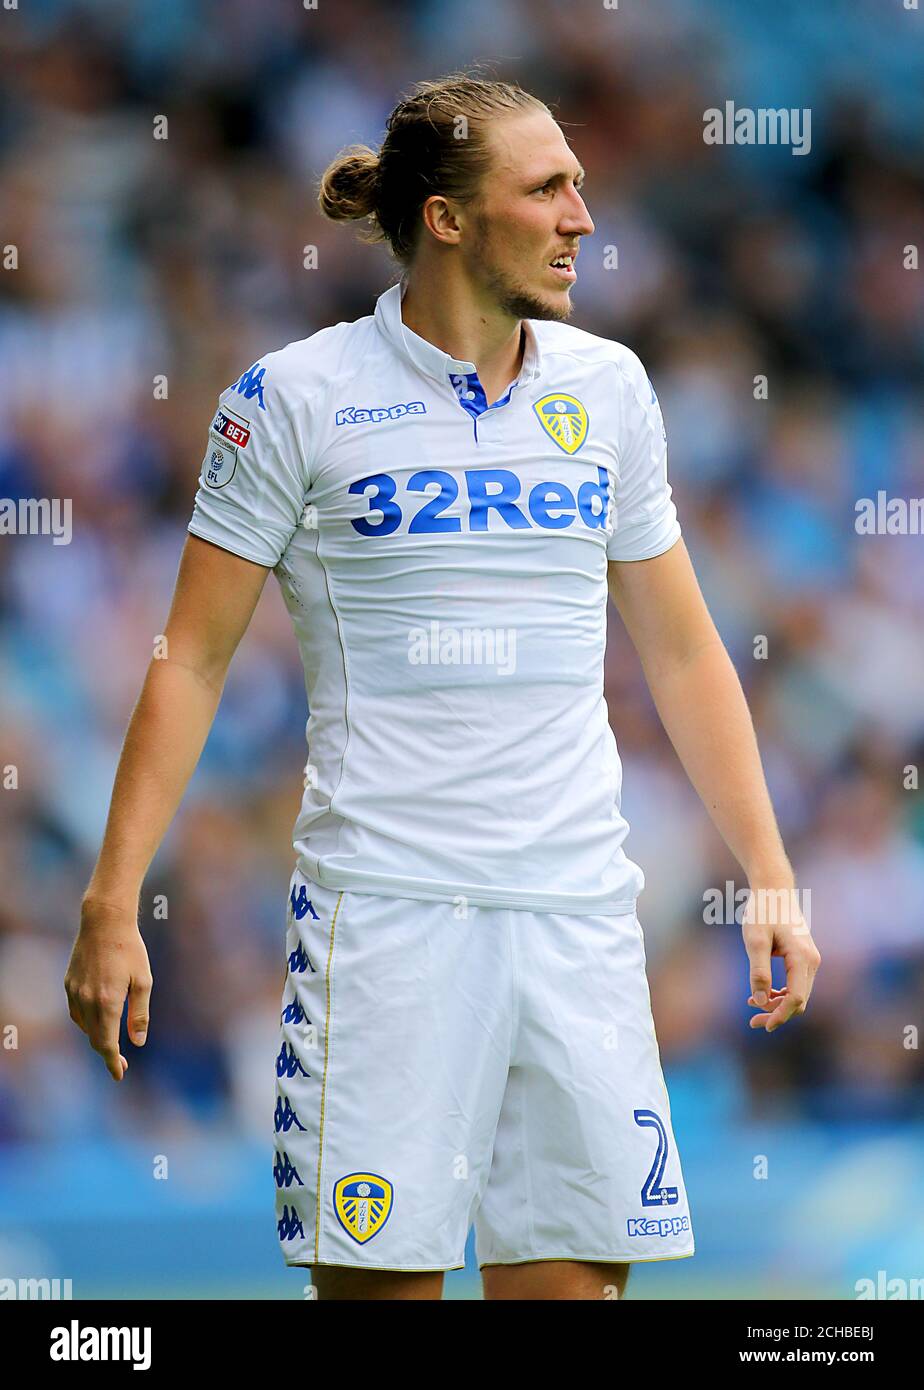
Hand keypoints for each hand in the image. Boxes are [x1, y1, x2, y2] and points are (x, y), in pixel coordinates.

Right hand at [65, 898, 152, 1080]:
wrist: (104, 922)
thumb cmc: (130, 949)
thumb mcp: (143, 981)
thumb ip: (139, 1014)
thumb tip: (138, 1042)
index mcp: (107, 1002)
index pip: (108, 1044)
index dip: (113, 1063)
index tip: (119, 1075)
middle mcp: (87, 1001)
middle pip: (95, 1039)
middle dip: (108, 1054)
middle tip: (122, 1064)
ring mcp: (75, 992)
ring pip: (84, 1027)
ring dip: (97, 1037)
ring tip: (113, 1041)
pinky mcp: (68, 984)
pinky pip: (76, 1012)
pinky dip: (87, 1022)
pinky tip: (98, 1020)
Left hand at [741, 885, 820, 1032]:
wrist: (774, 889)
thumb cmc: (762, 911)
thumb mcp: (755, 940)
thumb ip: (758, 971)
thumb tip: (760, 1002)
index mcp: (802, 958)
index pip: (796, 998)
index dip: (780, 1015)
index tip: (761, 1025)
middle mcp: (812, 961)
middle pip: (800, 1000)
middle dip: (777, 1013)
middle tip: (752, 1022)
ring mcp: (810, 959)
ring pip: (799, 994)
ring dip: (778, 1004)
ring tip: (751, 1004)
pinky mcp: (804, 957)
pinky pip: (797, 984)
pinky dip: (781, 992)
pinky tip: (761, 992)